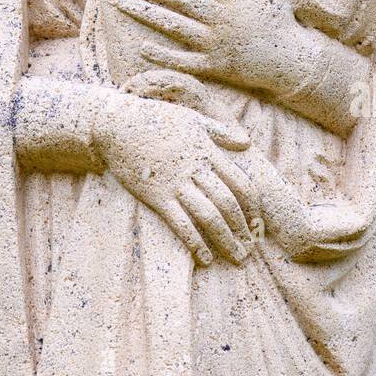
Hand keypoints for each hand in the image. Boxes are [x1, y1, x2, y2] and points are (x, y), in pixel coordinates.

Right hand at [93, 92, 257, 267]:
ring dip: (226, 240)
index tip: (258, 222)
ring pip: (210, 216)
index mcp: (208, 152)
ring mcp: (176, 184)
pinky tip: (205, 258)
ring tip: (237, 257)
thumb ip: (221, 132)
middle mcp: (196, 170)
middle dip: (244, 229)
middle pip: (229, 204)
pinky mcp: (157, 195)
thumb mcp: (193, 118)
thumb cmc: (156, 118)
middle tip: (251, 249)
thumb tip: (247, 142)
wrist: (118, 123)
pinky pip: (180, 223)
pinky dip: (195, 242)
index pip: (242, 183)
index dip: (254, 207)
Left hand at [113, 0, 305, 96]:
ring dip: (144, 12)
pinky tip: (141, 46)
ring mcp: (214, 42)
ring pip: (172, 25)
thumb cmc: (277, 16)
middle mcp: (219, 16)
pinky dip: (161, 55)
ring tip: (120, 2)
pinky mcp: (213, 65)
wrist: (292, 60)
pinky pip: (182, 60)